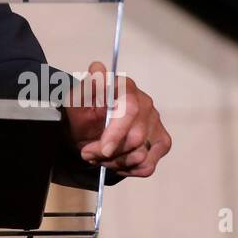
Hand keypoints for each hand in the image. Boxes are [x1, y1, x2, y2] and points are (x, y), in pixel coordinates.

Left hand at [63, 61, 170, 177]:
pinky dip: (128, 169)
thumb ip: (86, 87)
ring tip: (99, 157)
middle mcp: (144, 102)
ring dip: (115, 162)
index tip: (102, 150)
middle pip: (136, 138)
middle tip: (88, 154)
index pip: (130, 109)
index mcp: (124, 87)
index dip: (117, 133)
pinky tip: (115, 162)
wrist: (85, 131)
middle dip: (109, 153)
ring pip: (141, 155)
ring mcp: (155, 122)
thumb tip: (98, 68)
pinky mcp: (161, 141)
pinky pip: (148, 166)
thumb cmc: (82, 115)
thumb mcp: (76, 102)